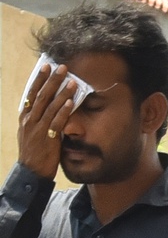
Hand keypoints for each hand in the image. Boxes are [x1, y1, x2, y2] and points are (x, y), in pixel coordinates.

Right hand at [18, 65, 77, 180]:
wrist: (31, 171)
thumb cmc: (33, 151)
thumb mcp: (30, 131)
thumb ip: (37, 118)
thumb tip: (47, 105)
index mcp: (25, 116)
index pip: (31, 93)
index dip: (39, 78)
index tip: (46, 66)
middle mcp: (29, 120)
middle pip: (41, 95)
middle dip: (52, 80)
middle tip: (63, 68)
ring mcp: (38, 129)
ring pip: (50, 106)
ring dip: (62, 92)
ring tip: (72, 82)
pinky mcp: (48, 139)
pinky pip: (56, 122)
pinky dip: (63, 111)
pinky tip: (70, 102)